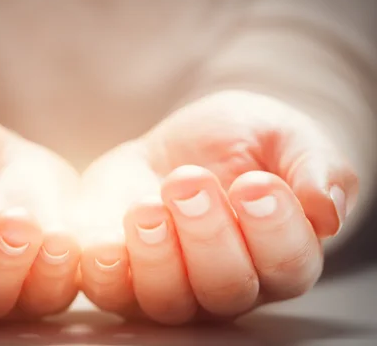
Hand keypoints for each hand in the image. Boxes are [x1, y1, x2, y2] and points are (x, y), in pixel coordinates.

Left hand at [78, 90, 357, 323]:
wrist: (177, 143)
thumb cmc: (237, 142)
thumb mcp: (283, 134)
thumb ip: (314, 165)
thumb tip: (326, 209)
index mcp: (279, 255)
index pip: (287, 264)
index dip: (273, 228)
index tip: (254, 184)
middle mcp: (227, 283)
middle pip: (225, 288)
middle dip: (208, 235)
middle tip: (191, 182)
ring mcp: (172, 285)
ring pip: (168, 300)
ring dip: (157, 254)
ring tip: (149, 205)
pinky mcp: (122, 274)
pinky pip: (112, 291)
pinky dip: (107, 272)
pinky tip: (108, 242)